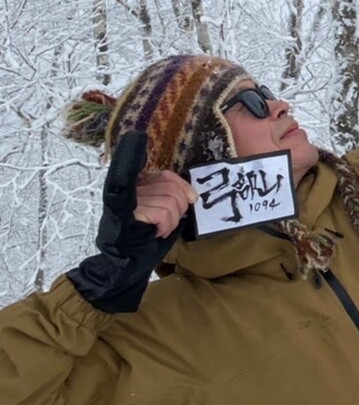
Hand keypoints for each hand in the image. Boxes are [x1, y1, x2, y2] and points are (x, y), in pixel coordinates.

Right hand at [67, 132, 189, 313]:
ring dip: (172, 221)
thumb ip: (170, 196)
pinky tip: (155, 233)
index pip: (136, 164)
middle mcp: (122, 191)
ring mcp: (123, 203)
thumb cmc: (144, 238)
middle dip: (178, 205)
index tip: (134, 137)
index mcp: (129, 187)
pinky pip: (163, 213)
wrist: (124, 267)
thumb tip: (190, 194)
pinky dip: (166, 226)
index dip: (135, 153)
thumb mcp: (161, 212)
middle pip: (170, 186)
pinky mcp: (127, 217)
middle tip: (166, 221)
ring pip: (171, 202)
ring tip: (157, 229)